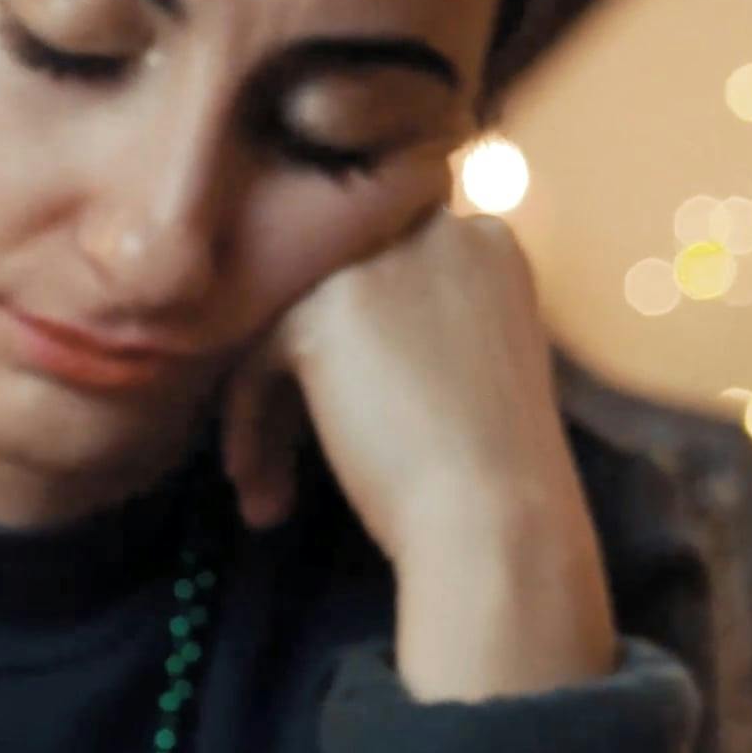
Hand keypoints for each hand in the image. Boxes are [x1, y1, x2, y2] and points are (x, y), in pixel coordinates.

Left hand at [220, 207, 617, 700]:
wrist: (500, 519)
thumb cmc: (496, 478)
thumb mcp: (475, 374)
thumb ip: (420, 335)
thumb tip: (339, 350)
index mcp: (486, 246)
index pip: (384, 279)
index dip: (354, 359)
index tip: (342, 430)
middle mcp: (437, 234)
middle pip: (331, 298)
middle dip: (299, 384)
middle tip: (286, 468)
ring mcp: (379, 264)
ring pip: (288, 329)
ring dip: (270, 415)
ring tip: (267, 498)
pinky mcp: (325, 310)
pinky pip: (257, 361)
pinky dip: (251, 426)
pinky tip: (262, 490)